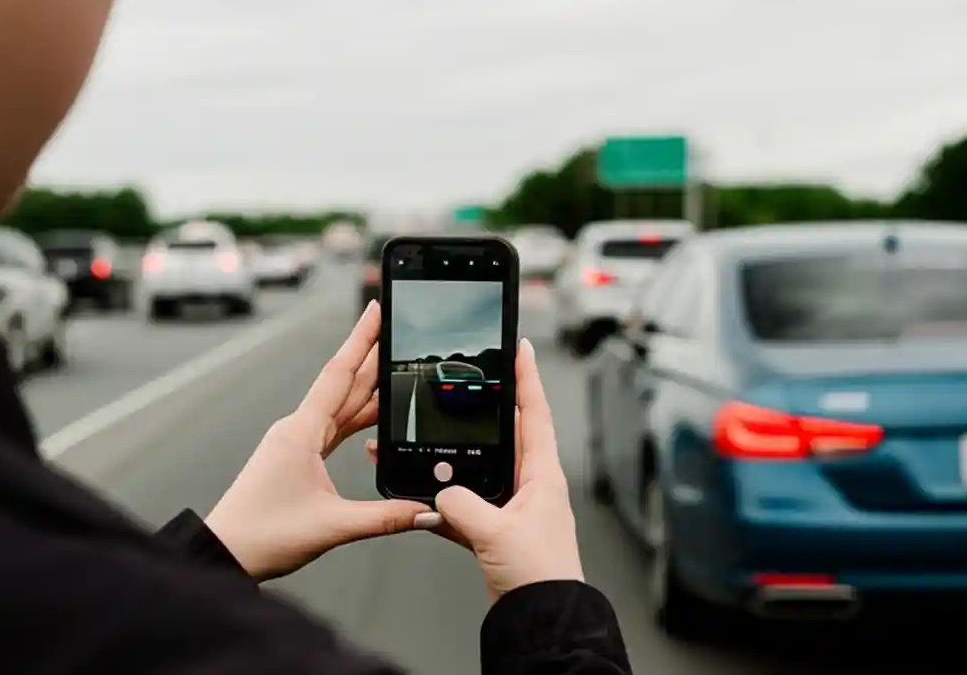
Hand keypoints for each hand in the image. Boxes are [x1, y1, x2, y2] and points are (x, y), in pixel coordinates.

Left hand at [206, 301, 430, 580]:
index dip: (361, 339)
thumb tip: (424, 511)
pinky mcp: (299, 458)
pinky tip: (377, 416)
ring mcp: (298, 443)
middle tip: (397, 330)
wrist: (225, 554)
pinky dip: (359, 418)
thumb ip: (384, 517)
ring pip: (342, 406)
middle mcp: (298, 430)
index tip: (376, 310)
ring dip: (369, 387)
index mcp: (301, 432)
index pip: (339, 374)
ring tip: (396, 366)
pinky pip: (336, 428)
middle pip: (345, 384)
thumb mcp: (332, 526)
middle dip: (372, 354)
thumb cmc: (261, 535)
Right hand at [366, 339, 583, 599]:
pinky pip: (466, 507)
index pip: (535, 413)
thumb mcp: (496, 532)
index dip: (527, 378)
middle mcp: (531, 486)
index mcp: (543, 476)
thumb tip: (442, 492)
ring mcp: (514, 509)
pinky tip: (424, 500)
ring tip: (427, 441)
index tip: (520, 347)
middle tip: (467, 382)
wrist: (542, 618)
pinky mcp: (497, 532)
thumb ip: (463, 505)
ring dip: (454, 461)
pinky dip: (444, 503)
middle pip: (506, 435)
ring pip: (479, 471)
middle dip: (483, 410)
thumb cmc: (540, 576)